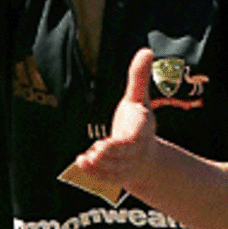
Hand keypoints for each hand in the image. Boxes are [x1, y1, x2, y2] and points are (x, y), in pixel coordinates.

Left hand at [66, 47, 156, 199]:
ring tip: (84, 159)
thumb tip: (146, 50)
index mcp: (141, 132)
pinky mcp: (118, 176)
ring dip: (99, 167)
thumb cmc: (137, 123)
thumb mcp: (138, 99)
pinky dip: (95, 174)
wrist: (145, 155)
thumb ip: (138, 78)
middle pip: (123, 158)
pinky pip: (106, 178)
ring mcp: (127, 166)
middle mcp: (136, 152)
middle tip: (94, 150)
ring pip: (114, 170)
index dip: (121, 145)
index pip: (133, 141)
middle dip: (108, 156)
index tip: (104, 143)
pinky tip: (81, 163)